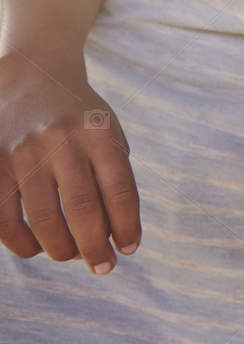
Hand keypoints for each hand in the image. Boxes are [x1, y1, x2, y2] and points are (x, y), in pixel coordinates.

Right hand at [0, 53, 139, 270]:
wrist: (32, 76)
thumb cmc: (79, 116)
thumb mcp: (108, 132)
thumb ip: (114, 175)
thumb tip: (116, 233)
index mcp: (99, 134)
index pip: (121, 191)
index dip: (128, 226)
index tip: (131, 249)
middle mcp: (62, 143)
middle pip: (83, 210)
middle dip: (96, 248)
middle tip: (103, 267)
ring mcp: (24, 154)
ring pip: (43, 220)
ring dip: (61, 249)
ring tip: (71, 255)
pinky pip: (4, 218)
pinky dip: (21, 243)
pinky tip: (35, 248)